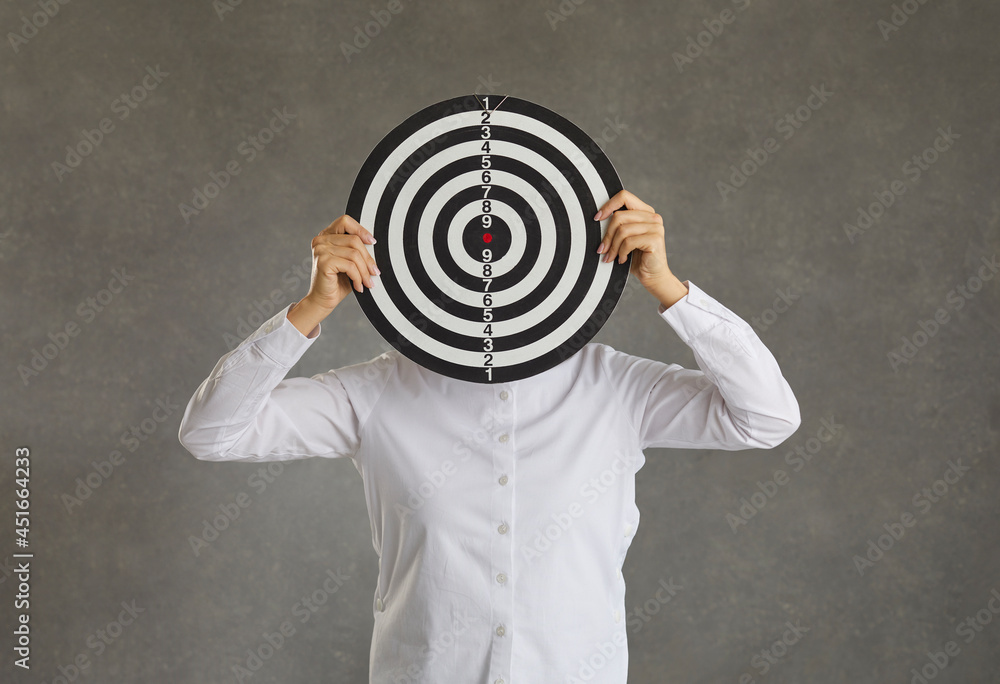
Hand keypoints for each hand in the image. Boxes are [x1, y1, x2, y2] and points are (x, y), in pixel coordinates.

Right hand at [305, 214, 379, 309]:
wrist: (323, 301)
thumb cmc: (338, 282)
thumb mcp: (350, 262)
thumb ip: (357, 250)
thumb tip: (375, 245)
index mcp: (326, 236)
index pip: (345, 221)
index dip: (361, 229)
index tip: (373, 242)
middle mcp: (321, 240)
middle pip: (354, 240)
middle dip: (368, 259)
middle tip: (375, 273)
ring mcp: (320, 250)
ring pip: (354, 254)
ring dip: (364, 271)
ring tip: (368, 283)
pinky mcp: (323, 261)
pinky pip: (350, 265)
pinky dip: (358, 277)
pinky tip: (358, 286)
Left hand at [595, 189, 688, 307]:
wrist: (652, 276)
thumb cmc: (635, 258)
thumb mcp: (624, 239)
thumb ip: (617, 226)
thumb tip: (597, 219)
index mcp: (645, 212)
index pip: (624, 196)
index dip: (608, 205)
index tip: (597, 218)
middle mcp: (652, 216)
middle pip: (619, 216)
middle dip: (607, 235)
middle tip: (602, 250)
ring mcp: (656, 227)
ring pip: (623, 230)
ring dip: (613, 247)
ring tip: (611, 257)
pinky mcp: (655, 239)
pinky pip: (629, 242)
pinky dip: (621, 252)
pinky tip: (622, 260)